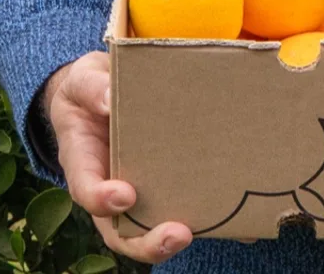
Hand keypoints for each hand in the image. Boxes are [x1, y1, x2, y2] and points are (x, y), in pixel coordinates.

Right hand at [45, 51, 192, 264]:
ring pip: (154, 230)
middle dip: (149, 242)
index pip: (86, 190)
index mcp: (84, 163)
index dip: (102, 200)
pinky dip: (211, 221)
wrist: (104, 90)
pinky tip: (240, 226)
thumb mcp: (83, 80)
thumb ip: (92, 87)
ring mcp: (140, 192)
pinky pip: (184, 208)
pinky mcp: (168, 186)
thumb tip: (109, 98)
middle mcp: (110, 187)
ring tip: (211, 230)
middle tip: (178, 234)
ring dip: (178, 238)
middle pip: (122, 231)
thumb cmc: (89, 89)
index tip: (125, 196)